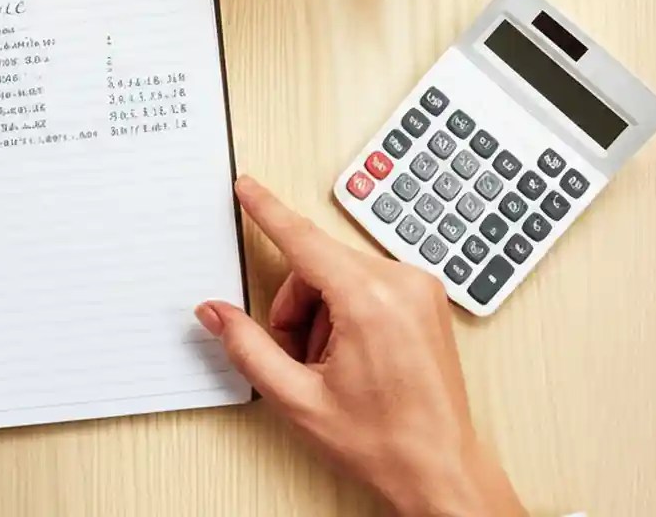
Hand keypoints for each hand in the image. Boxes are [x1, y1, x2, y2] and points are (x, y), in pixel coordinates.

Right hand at [195, 177, 525, 516]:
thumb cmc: (383, 441)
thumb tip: (215, 313)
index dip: (268, 211)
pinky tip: (350, 354)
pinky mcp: (427, 298)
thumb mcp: (297, 398)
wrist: (440, 468)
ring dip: (320, 311)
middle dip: (294, 304)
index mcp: (370, 302)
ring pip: (340, 273)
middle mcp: (402, 284)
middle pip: (318, 263)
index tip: (248, 187)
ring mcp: (420, 289)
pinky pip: (367, 283)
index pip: (304, 240)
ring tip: (327, 364)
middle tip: (294, 354)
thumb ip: (247, 347)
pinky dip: (346, 311)